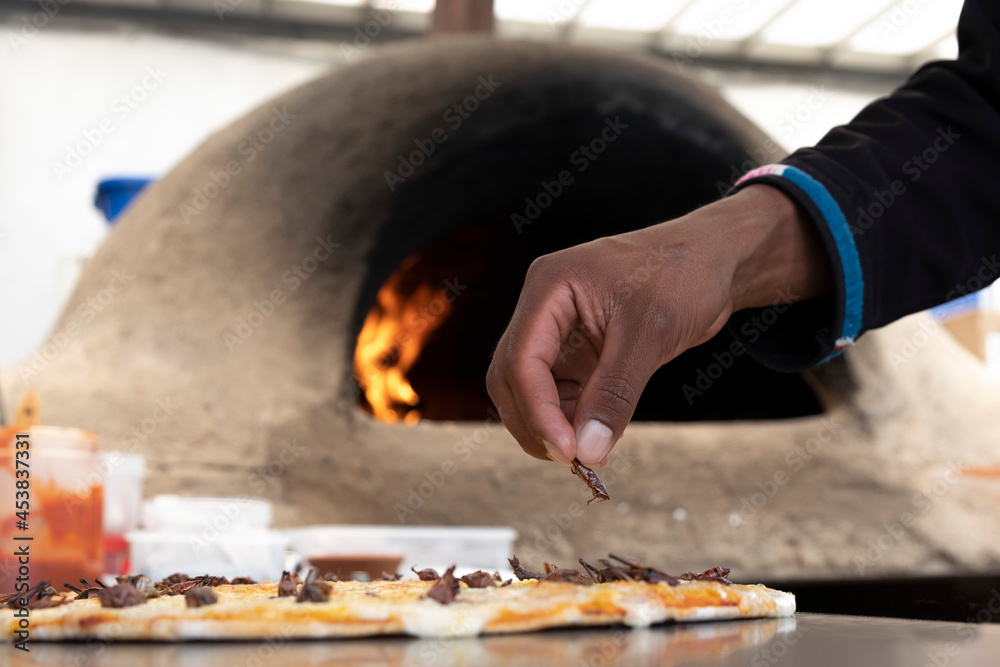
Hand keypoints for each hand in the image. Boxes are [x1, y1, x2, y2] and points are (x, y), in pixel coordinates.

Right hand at [486, 185, 831, 465]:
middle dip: (535, 422)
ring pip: (529, 389)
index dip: (539, 411)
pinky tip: (596, 433)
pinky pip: (558, 391)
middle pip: (510, 376)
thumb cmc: (684, 276)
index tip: (570, 451)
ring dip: (551, 424)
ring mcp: (557, 328)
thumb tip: (589, 451)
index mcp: (550, 286)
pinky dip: (570, 417)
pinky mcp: (575, 348)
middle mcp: (543, 306)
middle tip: (574, 459)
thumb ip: (615, 394)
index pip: (522, 359)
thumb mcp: (651, 335)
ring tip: (589, 451)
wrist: (713, 261)